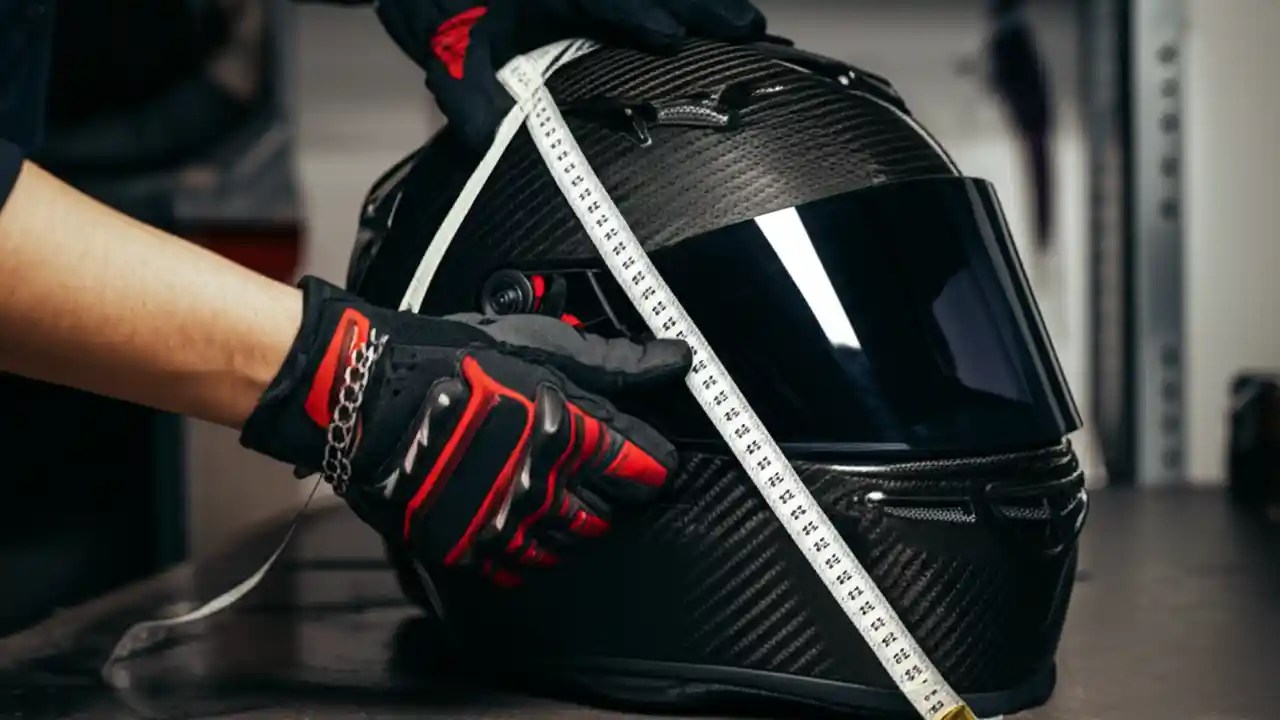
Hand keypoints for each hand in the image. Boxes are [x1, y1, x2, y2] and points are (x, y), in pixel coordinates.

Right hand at [241, 277, 690, 586]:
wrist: (360, 393)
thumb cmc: (441, 359)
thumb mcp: (537, 343)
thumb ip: (614, 361)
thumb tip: (672, 359)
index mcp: (565, 431)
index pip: (642, 468)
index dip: (653, 464)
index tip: (652, 460)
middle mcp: (540, 483)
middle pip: (611, 511)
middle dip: (614, 492)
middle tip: (597, 469)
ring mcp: (501, 520)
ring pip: (569, 541)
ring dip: (574, 520)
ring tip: (555, 488)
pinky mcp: (465, 544)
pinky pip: (519, 565)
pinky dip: (528, 547)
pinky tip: (520, 517)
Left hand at [373, 0, 766, 147]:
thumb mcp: (446, 42)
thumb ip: (466, 90)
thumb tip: (484, 141)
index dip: (635, 12)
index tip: (669, 33)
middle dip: (697, 3)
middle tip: (746, 27)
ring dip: (703, 1)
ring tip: (749, 25)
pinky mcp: (597, 1)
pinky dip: (684, 4)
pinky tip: (717, 18)